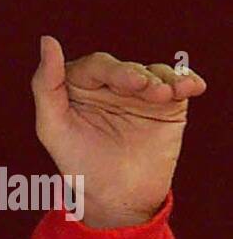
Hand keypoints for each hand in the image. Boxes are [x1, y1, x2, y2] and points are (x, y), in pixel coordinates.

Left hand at [31, 37, 206, 228]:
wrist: (118, 198)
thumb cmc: (78, 164)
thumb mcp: (52, 128)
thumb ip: (45, 85)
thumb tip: (48, 40)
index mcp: (79, 86)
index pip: (95, 66)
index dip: (111, 70)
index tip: (128, 82)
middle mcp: (110, 84)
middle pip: (126, 68)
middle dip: (135, 76)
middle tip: (145, 89)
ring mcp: (140, 92)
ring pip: (154, 72)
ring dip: (163, 79)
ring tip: (166, 95)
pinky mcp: (167, 103)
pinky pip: (178, 83)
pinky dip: (186, 81)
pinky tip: (192, 88)